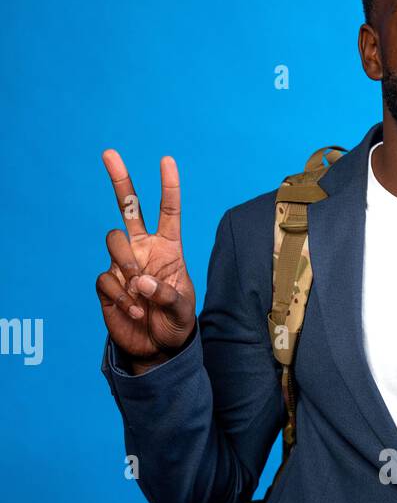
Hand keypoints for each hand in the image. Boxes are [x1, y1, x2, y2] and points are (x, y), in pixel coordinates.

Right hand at [96, 150, 196, 369]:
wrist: (157, 348)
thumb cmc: (175, 323)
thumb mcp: (183, 310)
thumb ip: (168, 294)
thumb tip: (141, 281)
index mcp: (168, 248)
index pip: (168, 212)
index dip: (168, 187)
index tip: (166, 160)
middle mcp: (143, 249)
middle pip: (128, 207)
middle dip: (120, 180)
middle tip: (109, 153)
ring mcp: (123, 264)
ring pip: (114, 242)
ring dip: (127, 265)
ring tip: (141, 294)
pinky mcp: (107, 283)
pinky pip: (107, 278)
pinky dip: (122, 296)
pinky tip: (134, 311)